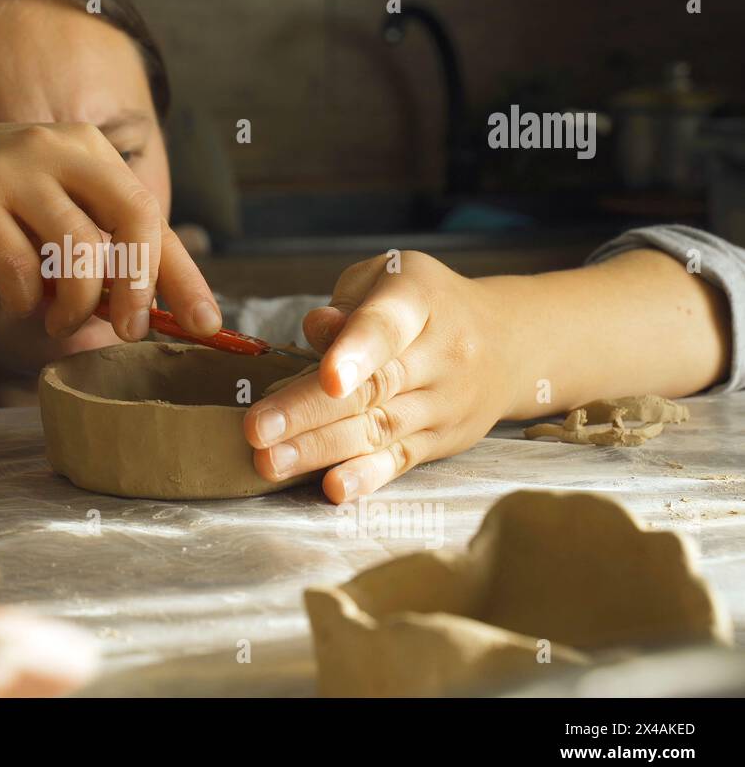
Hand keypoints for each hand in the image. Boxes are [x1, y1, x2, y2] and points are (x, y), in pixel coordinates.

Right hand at [0, 122, 220, 340]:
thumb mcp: (52, 209)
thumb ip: (96, 247)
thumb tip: (149, 313)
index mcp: (88, 149)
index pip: (152, 213)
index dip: (184, 275)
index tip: (208, 324)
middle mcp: (57, 148)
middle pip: (133, 216)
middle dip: (140, 287)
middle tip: (131, 331)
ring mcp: (12, 170)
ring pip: (80, 250)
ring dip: (76, 307)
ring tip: (58, 323)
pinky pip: (20, 269)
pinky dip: (26, 304)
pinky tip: (18, 306)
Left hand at [243, 252, 519, 502]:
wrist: (509, 342)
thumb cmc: (428, 304)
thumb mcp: (388, 279)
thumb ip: (349, 303)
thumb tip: (318, 329)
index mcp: (419, 301)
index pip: (386, 326)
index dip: (356, 350)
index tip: (328, 376)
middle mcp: (440, 354)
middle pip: (372, 387)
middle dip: (308, 411)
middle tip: (257, 428)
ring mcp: (444, 402)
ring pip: (378, 429)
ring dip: (320, 450)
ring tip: (270, 461)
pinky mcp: (441, 440)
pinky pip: (401, 460)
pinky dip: (366, 476)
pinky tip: (332, 488)